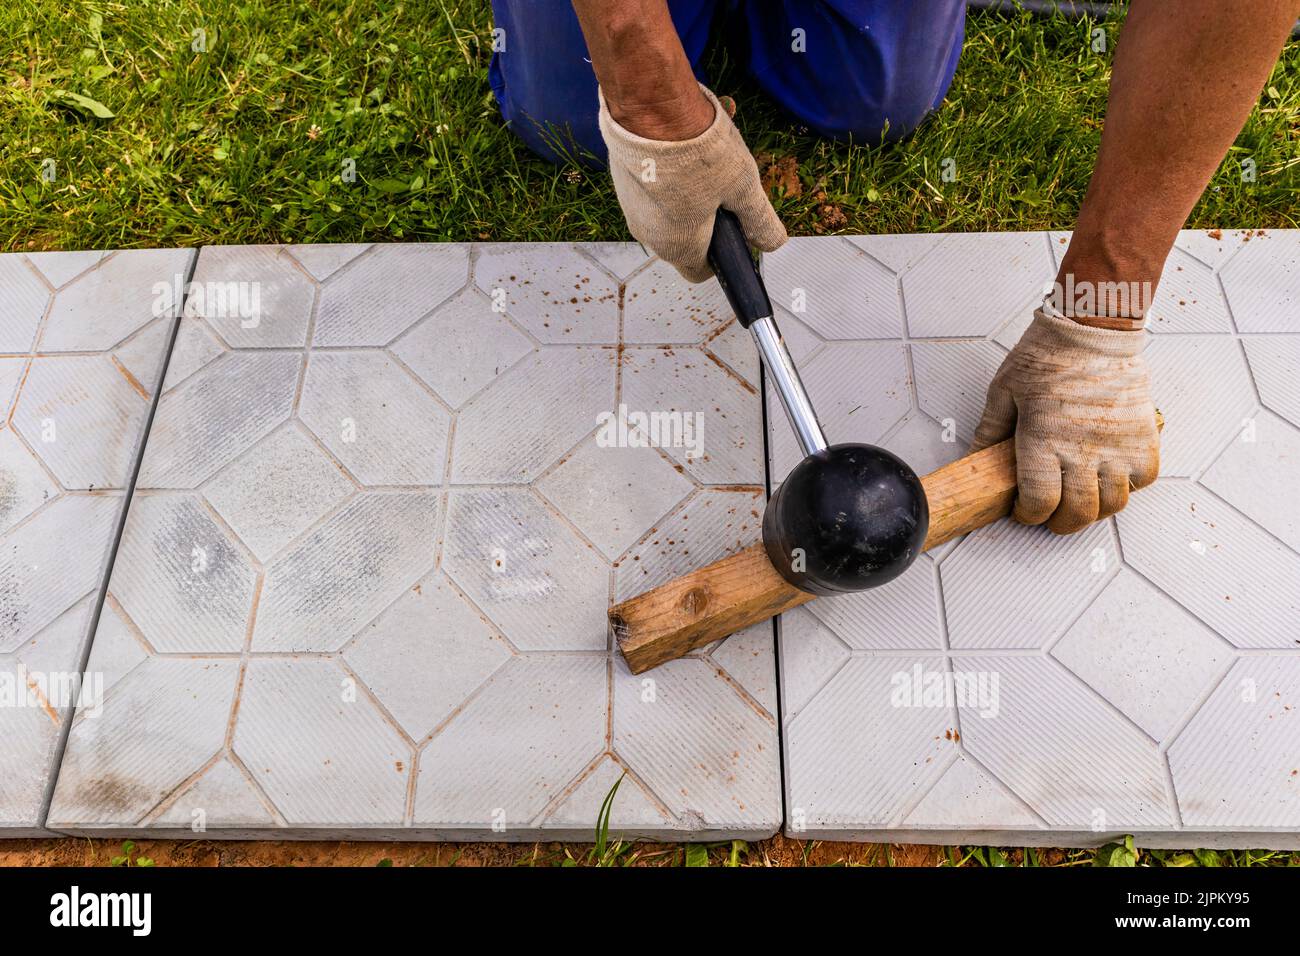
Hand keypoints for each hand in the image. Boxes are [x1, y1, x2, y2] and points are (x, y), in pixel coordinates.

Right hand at [598, 83, 785, 281]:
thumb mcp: (743, 187)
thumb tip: (772, 242)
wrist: (650, 109)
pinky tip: (684, 147)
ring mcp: (632, 208)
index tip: (735, 230)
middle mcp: (650, 235)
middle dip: (708, 217)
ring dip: (690, 193)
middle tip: (726, 186)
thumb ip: (759, 220)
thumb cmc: (696, 152)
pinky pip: (652, 188)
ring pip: (669, 211)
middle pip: (685, 239)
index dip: (721, 255)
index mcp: (678, 247)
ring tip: (707, 159)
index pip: (700, 271)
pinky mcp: (623, 181)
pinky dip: (669, 175)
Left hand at [971, 307, 1159, 533]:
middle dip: (1060, 523)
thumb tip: (976, 457)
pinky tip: (1112, 477)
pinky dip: (1129, 486)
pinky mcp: (1143, 435)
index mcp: (1043, 441)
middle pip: (1078, 512)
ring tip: (1081, 502)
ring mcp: (1118, 445)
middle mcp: (1083, 450)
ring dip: (1095, 511)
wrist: (1093, 327)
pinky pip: (1144, 478)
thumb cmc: (1047, 354)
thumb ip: (991, 429)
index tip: (1024, 510)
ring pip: (1113, 503)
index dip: (1029, 515)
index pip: (1039, 501)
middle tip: (1051, 518)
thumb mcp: (1004, 390)